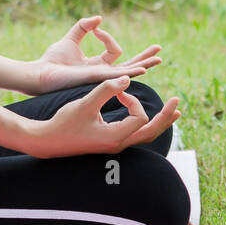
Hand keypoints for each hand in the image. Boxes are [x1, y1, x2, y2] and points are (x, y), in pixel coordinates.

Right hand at [22, 76, 180, 158]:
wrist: (47, 141)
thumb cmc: (64, 123)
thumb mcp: (85, 104)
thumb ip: (106, 89)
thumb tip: (127, 79)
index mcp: (115, 137)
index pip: (139, 116)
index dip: (132, 99)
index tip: (117, 90)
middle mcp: (118, 144)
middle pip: (152, 132)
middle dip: (166, 116)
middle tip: (178, 102)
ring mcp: (115, 145)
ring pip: (145, 135)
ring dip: (160, 121)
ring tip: (174, 112)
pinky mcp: (109, 142)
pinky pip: (136, 135)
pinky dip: (147, 124)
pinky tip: (149, 117)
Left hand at [31, 14, 162, 94]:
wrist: (41, 73)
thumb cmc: (52, 60)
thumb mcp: (71, 39)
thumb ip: (83, 27)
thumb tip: (98, 18)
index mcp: (97, 65)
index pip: (114, 50)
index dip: (107, 36)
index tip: (95, 29)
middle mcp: (102, 73)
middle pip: (129, 65)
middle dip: (144, 57)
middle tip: (159, 50)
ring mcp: (101, 78)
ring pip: (128, 71)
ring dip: (143, 64)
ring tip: (159, 59)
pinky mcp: (96, 79)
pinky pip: (117, 75)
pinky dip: (131, 71)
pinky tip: (142, 69)